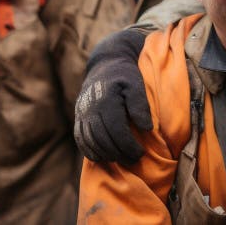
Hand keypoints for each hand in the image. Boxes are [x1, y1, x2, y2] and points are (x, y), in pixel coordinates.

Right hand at [74, 26, 153, 164]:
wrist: (106, 65)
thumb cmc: (125, 76)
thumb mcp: (136, 85)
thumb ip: (140, 106)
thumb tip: (147, 129)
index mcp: (106, 100)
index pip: (116, 130)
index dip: (128, 145)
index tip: (140, 153)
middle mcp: (90, 108)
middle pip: (103, 139)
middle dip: (119, 153)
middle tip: (133, 160)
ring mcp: (81, 114)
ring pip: (90, 141)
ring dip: (105, 154)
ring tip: (121, 159)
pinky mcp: (78, 117)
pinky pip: (80, 139)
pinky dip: (90, 151)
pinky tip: (103, 157)